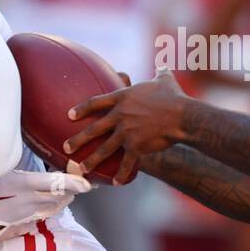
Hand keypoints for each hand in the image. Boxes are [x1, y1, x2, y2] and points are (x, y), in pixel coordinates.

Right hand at [0, 169, 92, 231]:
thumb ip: (20, 167)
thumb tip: (35, 157)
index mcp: (21, 185)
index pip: (54, 183)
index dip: (73, 182)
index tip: (87, 183)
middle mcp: (27, 200)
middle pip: (59, 195)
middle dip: (73, 189)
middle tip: (84, 182)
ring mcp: (27, 213)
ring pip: (55, 205)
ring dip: (66, 197)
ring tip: (75, 190)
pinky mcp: (25, 221)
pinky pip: (46, 213)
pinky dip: (56, 206)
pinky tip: (59, 201)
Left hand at [64, 69, 188, 182]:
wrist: (182, 116)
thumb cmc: (175, 96)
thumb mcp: (165, 79)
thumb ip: (160, 73)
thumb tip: (163, 67)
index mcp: (122, 98)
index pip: (96, 102)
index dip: (81, 109)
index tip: (69, 115)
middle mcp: (120, 115)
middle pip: (93, 129)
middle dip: (78, 140)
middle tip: (67, 147)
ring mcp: (126, 132)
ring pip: (104, 149)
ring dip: (91, 160)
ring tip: (81, 168)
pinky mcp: (136, 147)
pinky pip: (126, 163)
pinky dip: (120, 174)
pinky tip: (115, 183)